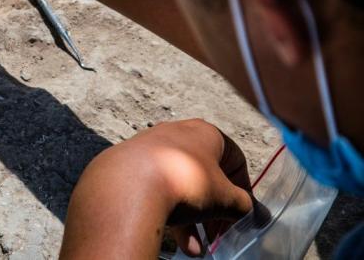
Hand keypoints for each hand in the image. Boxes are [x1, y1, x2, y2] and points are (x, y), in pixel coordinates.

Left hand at [60, 119, 252, 258]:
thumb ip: (242, 205)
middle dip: (213, 211)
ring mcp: (151, 148)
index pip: (234, 160)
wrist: (129, 184)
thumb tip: (252, 212)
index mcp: (204, 132)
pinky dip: (168, 211)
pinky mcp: (131, 164)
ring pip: (180, 185)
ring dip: (192, 219)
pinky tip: (175, 240)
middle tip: (217, 235)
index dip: (242, 189)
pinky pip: (156, 189)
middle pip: (205, 176)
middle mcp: (177, 134)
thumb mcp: (224, 198)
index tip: (242, 214)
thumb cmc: (185, 181)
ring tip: (194, 248)